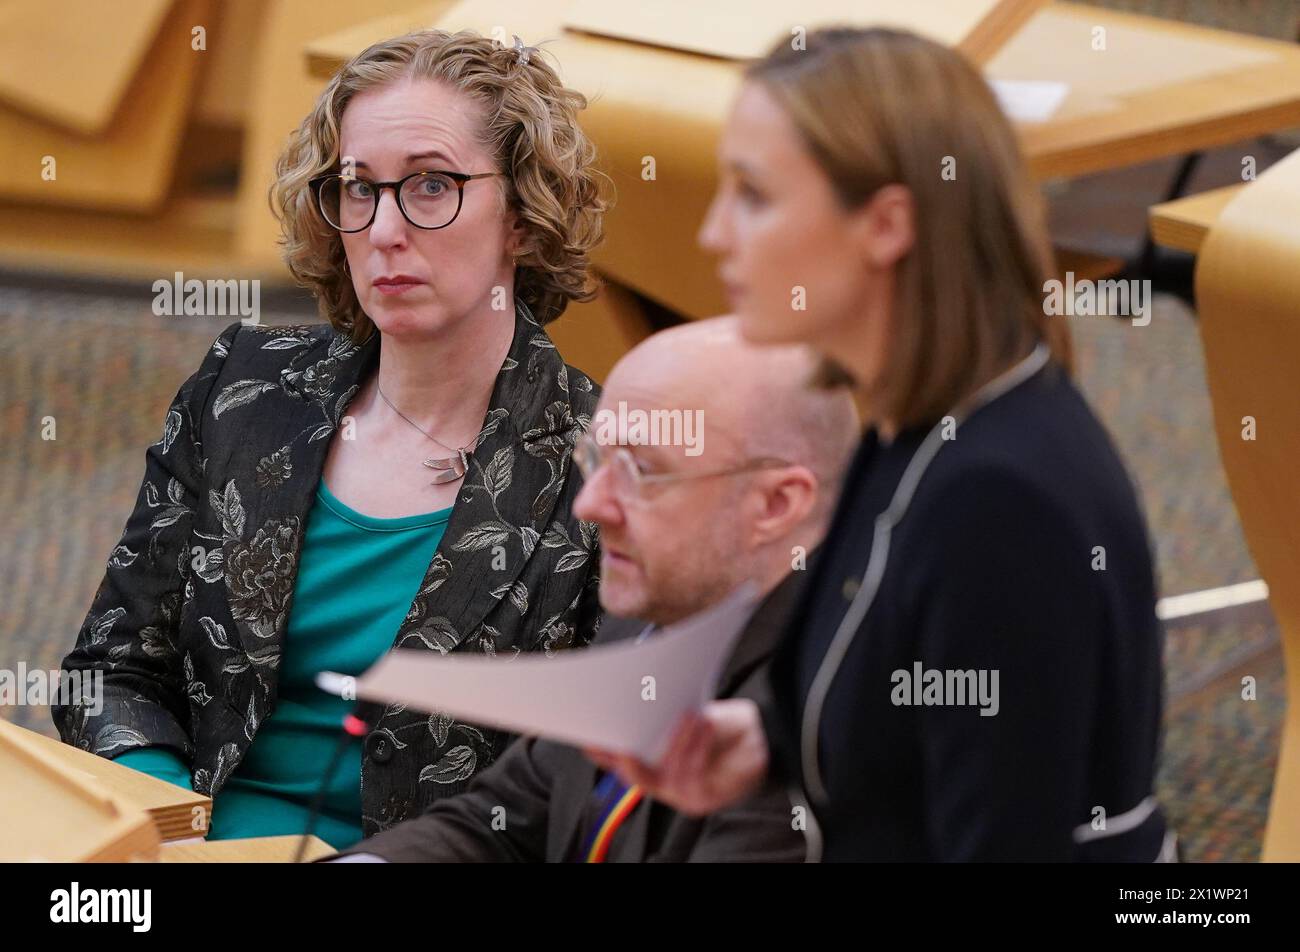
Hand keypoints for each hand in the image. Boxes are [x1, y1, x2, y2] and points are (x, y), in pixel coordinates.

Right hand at [583, 698, 768, 815]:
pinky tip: (704, 726)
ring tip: (687, 716)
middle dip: (627, 760)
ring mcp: (684, 795)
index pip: (622, 765)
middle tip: (624, 741)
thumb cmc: (721, 728)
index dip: (603, 756)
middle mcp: (666, 784)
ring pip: (669, 773)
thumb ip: (661, 718)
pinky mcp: (705, 798)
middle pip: (637, 778)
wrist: (760, 738)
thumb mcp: (686, 716)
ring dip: (677, 742)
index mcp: (656, 766)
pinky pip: (694, 775)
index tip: (590, 742)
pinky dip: (697, 747)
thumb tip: (635, 700)